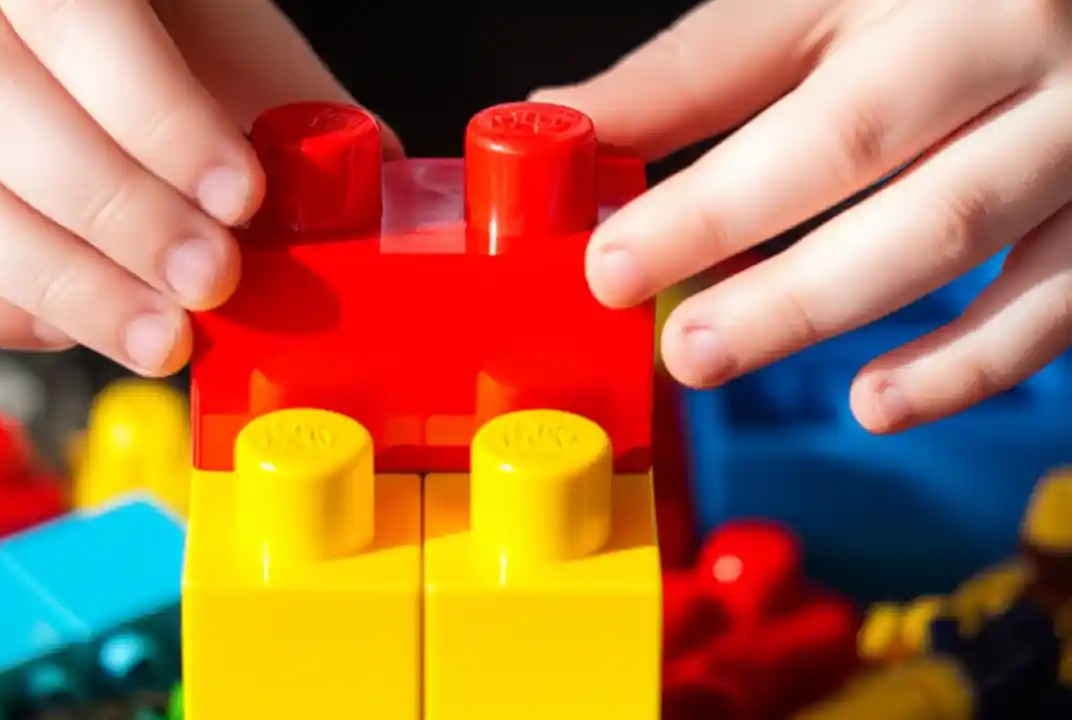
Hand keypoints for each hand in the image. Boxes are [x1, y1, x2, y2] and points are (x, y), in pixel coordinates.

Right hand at [0, 0, 397, 375]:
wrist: (36, 7)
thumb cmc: (148, 24)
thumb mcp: (219, 32)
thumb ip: (275, 108)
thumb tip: (363, 205)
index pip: (73, 18)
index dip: (155, 116)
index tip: (240, 198)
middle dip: (114, 217)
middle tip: (208, 289)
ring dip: (57, 285)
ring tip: (159, 337)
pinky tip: (67, 330)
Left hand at [536, 0, 1071, 431]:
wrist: (1056, 2)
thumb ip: (703, 69)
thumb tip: (577, 129)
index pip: (814, 120)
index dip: (706, 203)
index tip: (611, 265)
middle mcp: (1026, 55)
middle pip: (889, 181)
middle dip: (775, 283)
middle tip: (676, 344)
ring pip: (960, 239)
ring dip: (830, 314)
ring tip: (720, 360)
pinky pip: (1057, 304)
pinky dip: (967, 365)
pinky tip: (876, 403)